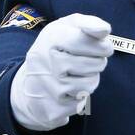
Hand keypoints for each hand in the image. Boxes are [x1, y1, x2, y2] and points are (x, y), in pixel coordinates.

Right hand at [9, 13, 112, 130]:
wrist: (29, 83)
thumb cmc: (56, 49)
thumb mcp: (68, 28)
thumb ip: (89, 24)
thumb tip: (105, 31)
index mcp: (50, 38)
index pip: (87, 41)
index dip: (103, 46)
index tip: (103, 47)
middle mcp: (45, 62)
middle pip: (94, 64)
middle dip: (98, 62)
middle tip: (87, 61)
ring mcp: (47, 87)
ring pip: (90, 85)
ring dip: (91, 79)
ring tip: (78, 74)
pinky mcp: (51, 109)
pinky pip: (81, 103)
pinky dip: (80, 97)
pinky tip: (69, 90)